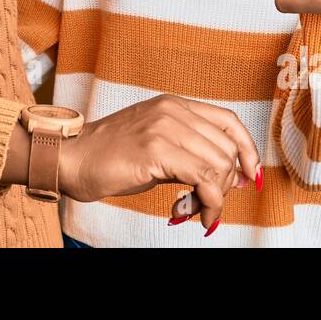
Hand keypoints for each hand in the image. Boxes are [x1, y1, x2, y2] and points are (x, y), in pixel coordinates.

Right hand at [58, 94, 260, 233]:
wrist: (72, 158)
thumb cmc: (109, 157)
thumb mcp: (156, 145)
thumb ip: (190, 153)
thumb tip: (232, 176)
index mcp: (174, 105)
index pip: (229, 122)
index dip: (247, 150)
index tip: (248, 177)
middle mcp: (172, 110)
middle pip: (227, 148)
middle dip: (225, 184)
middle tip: (207, 205)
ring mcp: (164, 127)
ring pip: (219, 165)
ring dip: (215, 198)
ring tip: (196, 211)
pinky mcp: (156, 149)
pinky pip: (203, 179)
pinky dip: (208, 203)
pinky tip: (191, 215)